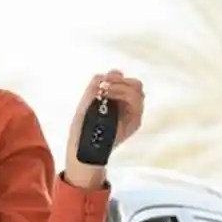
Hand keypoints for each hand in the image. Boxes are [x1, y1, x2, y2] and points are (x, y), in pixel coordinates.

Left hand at [64, 69, 144, 187]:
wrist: (83, 147)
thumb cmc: (83, 127)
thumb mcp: (86, 103)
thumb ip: (95, 87)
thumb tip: (106, 75)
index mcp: (117, 100)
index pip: (125, 81)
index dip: (117, 76)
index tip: (104, 79)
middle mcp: (127, 106)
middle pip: (136, 84)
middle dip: (121, 81)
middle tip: (107, 85)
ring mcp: (132, 114)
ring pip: (138, 91)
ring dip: (121, 87)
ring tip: (106, 92)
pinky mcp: (134, 122)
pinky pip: (138, 104)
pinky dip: (124, 96)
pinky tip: (109, 98)